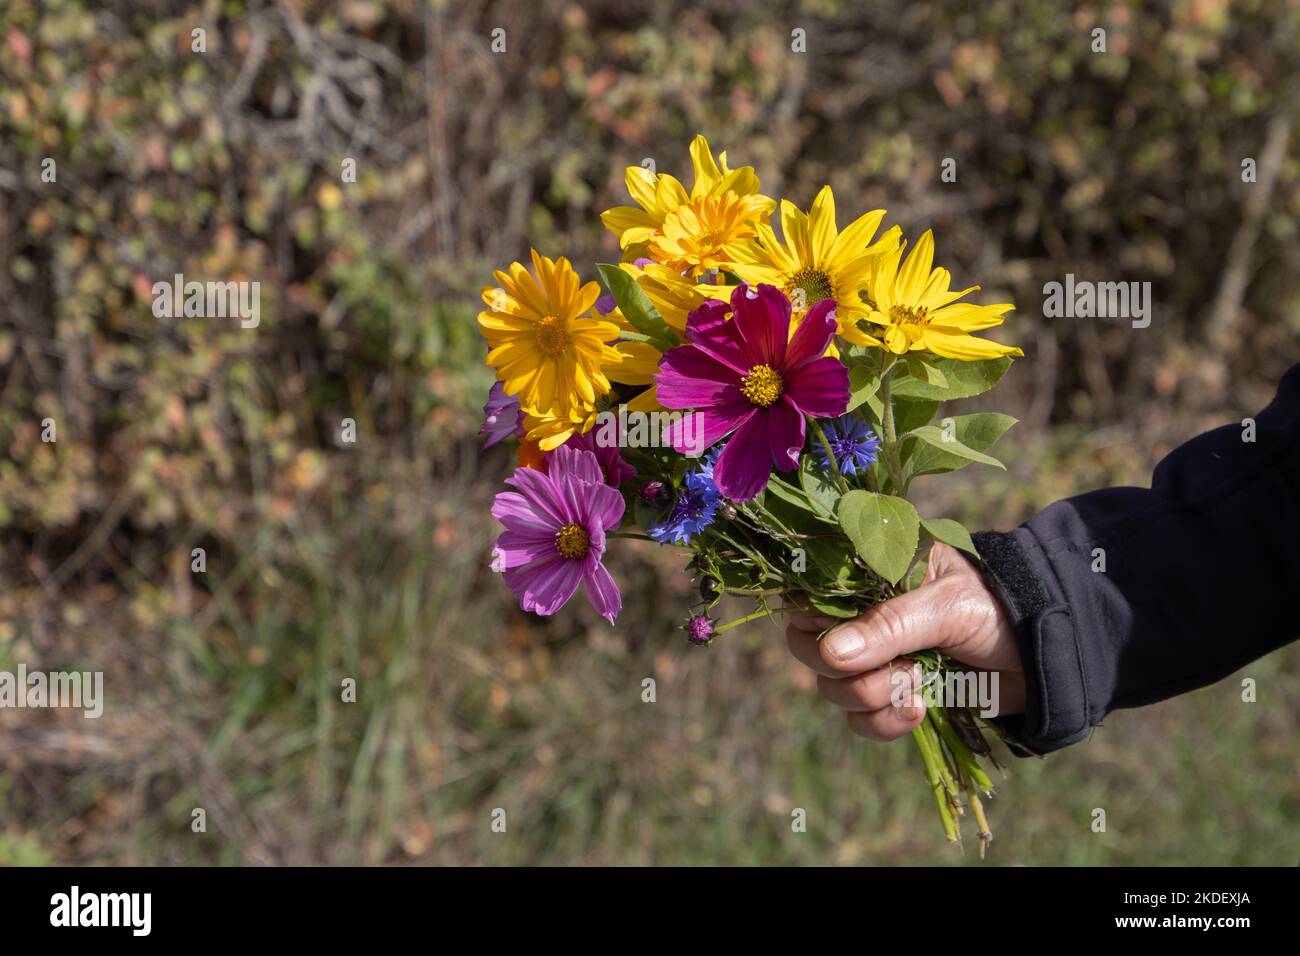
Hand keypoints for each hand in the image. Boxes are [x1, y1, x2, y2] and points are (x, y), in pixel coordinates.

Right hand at [785, 542, 1024, 739]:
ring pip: (835, 691)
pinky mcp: (893, 697)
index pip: (807, 596)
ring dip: (873, 697)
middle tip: (895, 666)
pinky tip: (919, 710)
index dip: (813, 623)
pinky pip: (862, 721)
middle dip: (847, 671)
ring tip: (919, 685)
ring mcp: (876, 660)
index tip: (838, 638)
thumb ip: (888, 627)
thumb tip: (830, 655)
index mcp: (868, 576)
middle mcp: (862, 617)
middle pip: (810, 651)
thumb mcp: (944, 606)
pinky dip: (886, 723)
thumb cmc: (998, 608)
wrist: (1046, 656)